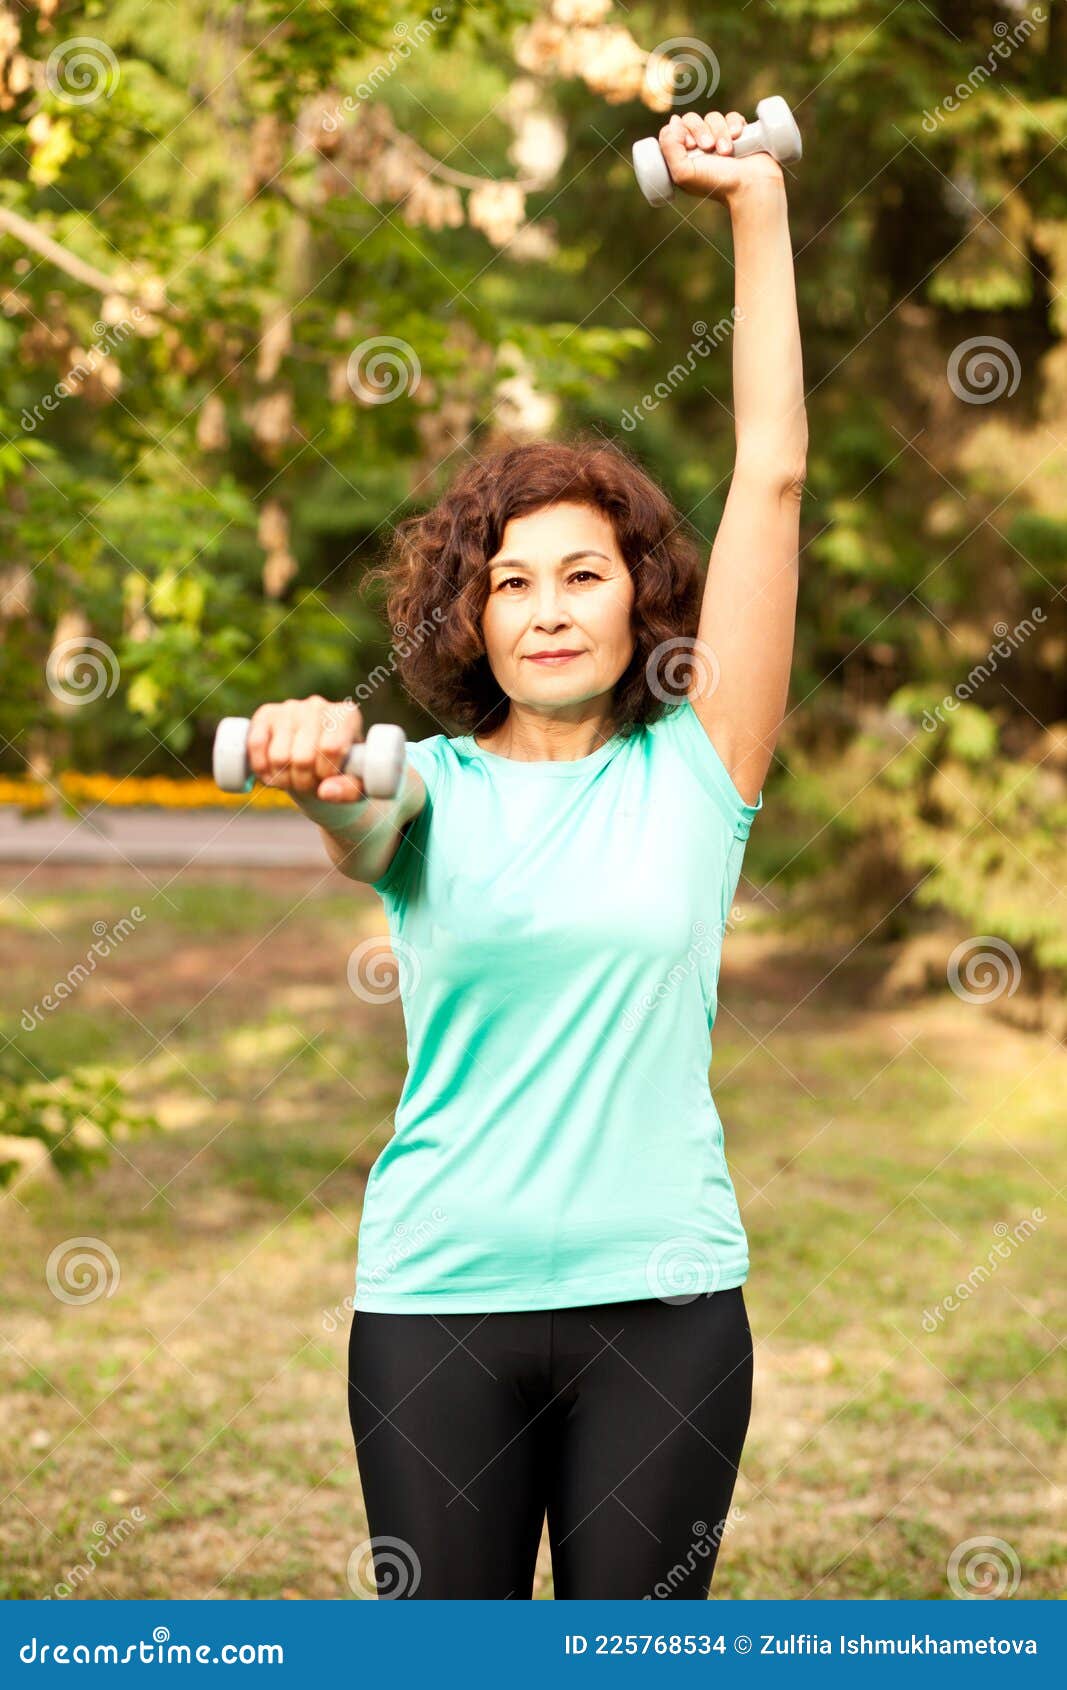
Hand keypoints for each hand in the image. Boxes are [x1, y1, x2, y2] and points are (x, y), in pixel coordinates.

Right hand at [245, 695, 366, 801]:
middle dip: (303, 782)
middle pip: (303, 757)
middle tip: (308, 785)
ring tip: (292, 780)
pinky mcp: (266, 714)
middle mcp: (318, 706)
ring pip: (279, 756)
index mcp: (346, 716)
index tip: (327, 780)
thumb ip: (349, 790)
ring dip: (283, 779)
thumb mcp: (356, 784)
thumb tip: (325, 792)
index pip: (331, 749)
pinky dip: (261, 768)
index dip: (325, 774)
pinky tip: (271, 774)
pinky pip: (256, 744)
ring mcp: (290, 707)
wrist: (319, 759)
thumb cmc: (342, 771)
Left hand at [656, 110, 783, 203]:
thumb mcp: (683, 173)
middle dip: (700, 130)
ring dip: (719, 132)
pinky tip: (737, 136)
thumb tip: (673, 121)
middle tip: (709, 147)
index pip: (675, 129)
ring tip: (726, 151)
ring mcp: (720, 138)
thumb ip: (669, 148)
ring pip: (712, 117)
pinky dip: (734, 124)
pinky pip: (731, 116)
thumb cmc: (716, 184)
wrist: (750, 185)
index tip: (691, 146)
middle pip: (692, 119)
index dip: (681, 132)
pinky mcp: (739, 133)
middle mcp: (701, 147)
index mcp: (685, 157)